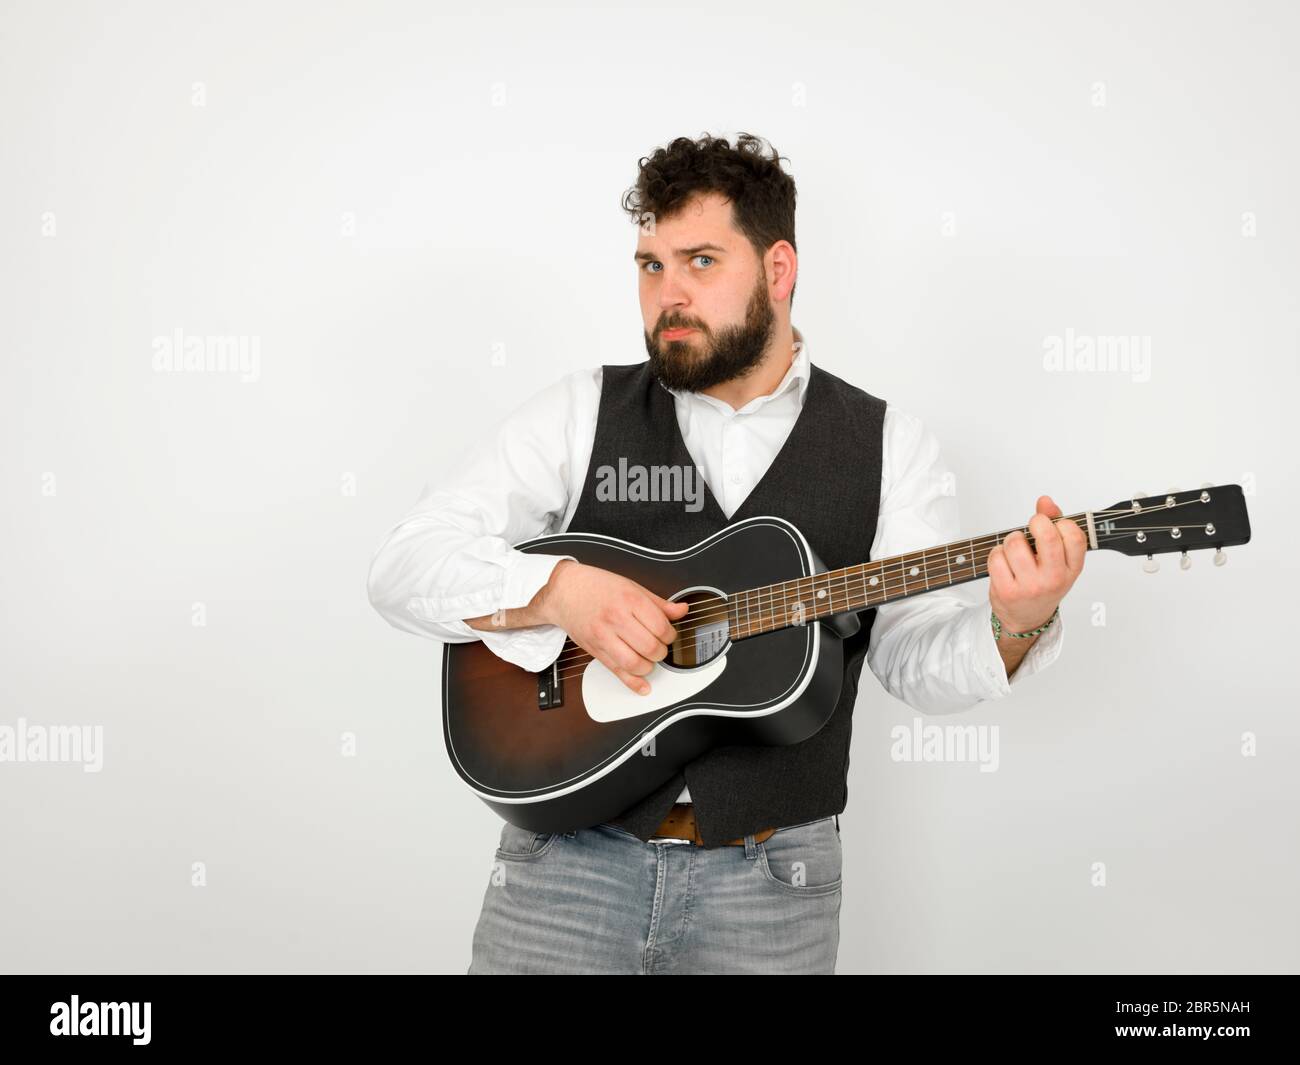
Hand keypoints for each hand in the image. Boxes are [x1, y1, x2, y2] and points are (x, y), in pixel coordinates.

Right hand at [540, 561, 689, 694]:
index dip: (671, 635)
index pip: (661, 627)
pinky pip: (617, 672)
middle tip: (659, 646)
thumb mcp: (633, 587)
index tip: (668, 634)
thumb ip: (659, 603)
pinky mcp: (595, 651)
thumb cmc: (598, 586)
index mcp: (629, 600)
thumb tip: (681, 611)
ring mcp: (604, 637)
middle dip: (661, 651)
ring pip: (635, 664)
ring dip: (649, 666)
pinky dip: (633, 683)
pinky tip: (643, 686)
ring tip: (649, 658)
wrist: (566, 591)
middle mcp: (616, 619)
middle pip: (651, 647)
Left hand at [988, 496, 1086, 634]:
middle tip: (1032, 526)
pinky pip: (996, 557)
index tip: (1053, 524)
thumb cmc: (1043, 583)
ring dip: (1012, 539)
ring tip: (1015, 548)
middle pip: (1047, 536)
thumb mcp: (1056, 559)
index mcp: (1071, 569)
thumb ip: (1053, 527)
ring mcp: (1030, 586)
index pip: (1075, 536)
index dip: (1061, 522)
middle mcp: (1054, 579)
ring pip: (1015, 543)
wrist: (1026, 617)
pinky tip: (1003, 562)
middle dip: (1036, 522)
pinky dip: (996, 553)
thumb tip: (1045, 501)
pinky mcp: (1006, 591)